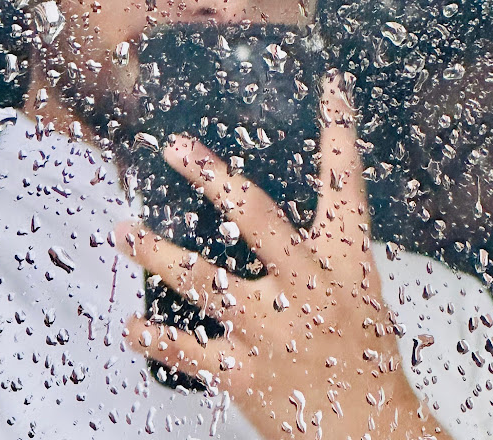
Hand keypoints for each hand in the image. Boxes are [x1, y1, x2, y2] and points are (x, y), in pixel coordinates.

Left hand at [117, 73, 449, 438]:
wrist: (369, 435)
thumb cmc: (365, 361)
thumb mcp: (358, 293)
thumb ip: (321, 254)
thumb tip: (276, 223)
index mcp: (342, 261)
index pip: (346, 183)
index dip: (340, 131)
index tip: (331, 89)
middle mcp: (305, 284)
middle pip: (254, 216)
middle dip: (213, 177)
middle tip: (176, 148)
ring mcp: (269, 326)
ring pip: (201, 277)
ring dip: (155, 252)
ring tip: (123, 229)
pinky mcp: (241, 369)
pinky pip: (185, 346)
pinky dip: (154, 335)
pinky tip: (132, 325)